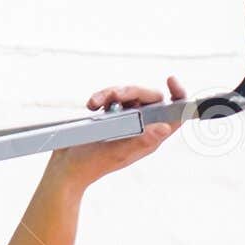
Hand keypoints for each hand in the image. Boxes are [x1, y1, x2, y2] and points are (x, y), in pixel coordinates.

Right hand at [50, 74, 187, 188]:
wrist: (65, 165)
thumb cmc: (92, 163)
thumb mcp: (118, 152)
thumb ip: (142, 140)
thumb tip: (165, 127)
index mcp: (149, 138)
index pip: (173, 116)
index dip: (178, 97)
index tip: (171, 79)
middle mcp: (141, 128)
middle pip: (149, 98)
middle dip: (131, 91)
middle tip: (114, 95)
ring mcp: (125, 120)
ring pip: (128, 94)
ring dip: (110, 93)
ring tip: (94, 103)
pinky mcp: (110, 116)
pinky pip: (112, 97)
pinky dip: (101, 97)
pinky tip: (91, 105)